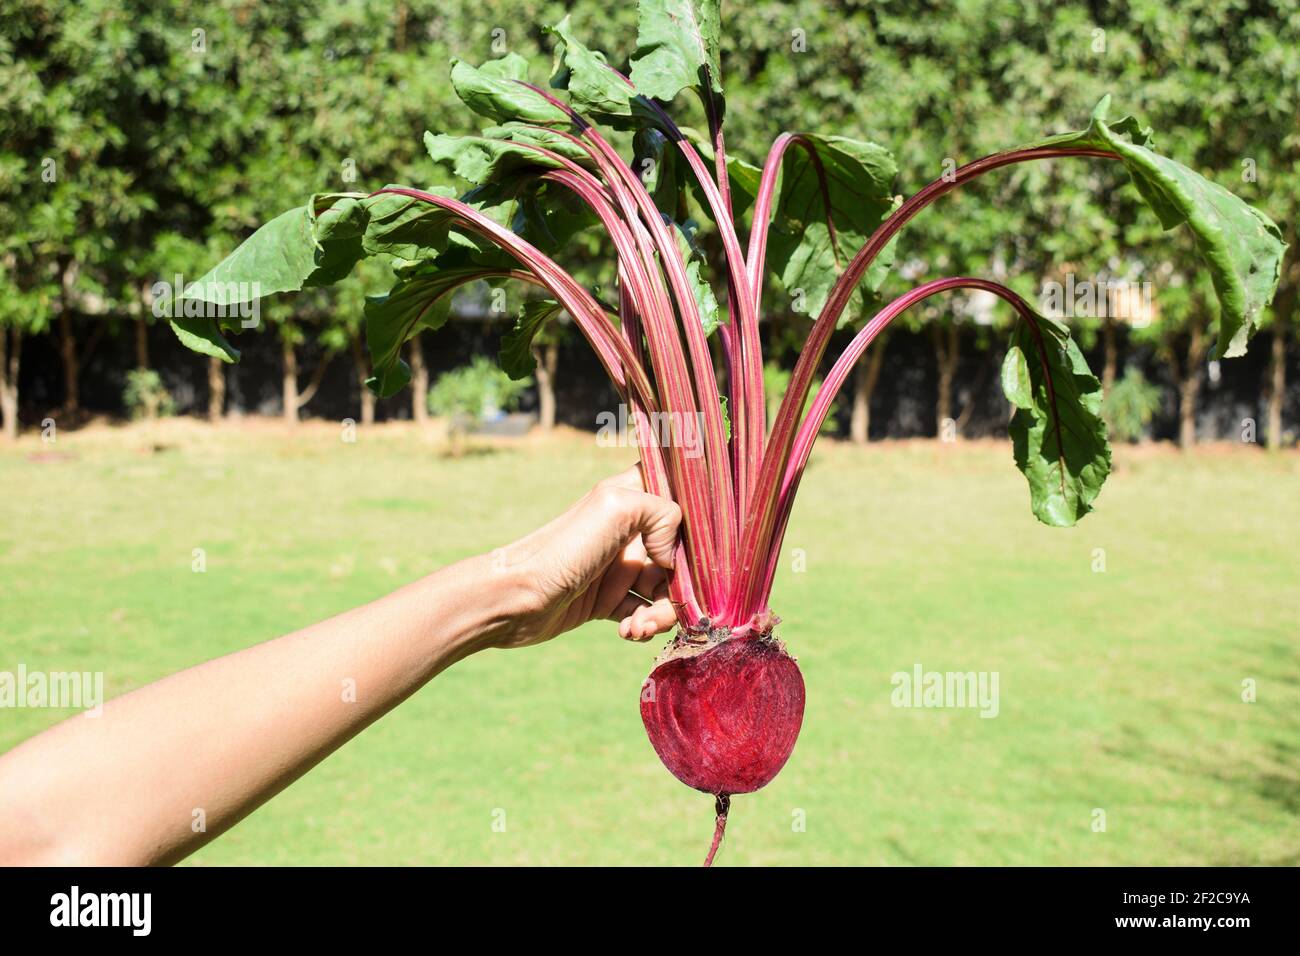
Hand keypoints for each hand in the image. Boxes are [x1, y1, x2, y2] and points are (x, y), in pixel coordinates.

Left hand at [493, 464, 682, 648]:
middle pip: (680, 552)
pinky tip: (631, 631)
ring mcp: (618, 566)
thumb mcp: (615, 508)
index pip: (676, 494)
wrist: (514, 600)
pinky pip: (644, 612)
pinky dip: (645, 624)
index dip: (696, 517)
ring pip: (665, 588)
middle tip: (675, 600)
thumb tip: (674, 555)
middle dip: (684, 580)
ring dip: (664, 611)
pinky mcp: (608, 599)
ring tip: (643, 625)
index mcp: (630, 497)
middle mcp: (628, 530)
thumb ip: (661, 511)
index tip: (707, 543)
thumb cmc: (562, 549)